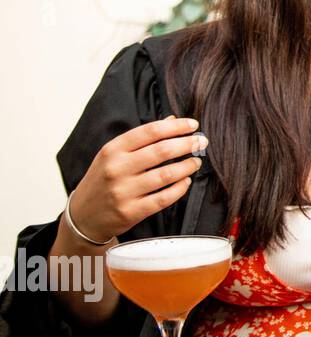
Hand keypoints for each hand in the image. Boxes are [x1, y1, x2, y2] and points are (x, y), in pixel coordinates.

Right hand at [67, 116, 207, 242]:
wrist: (83, 216)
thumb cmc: (103, 180)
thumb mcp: (113, 154)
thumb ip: (141, 138)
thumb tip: (172, 119)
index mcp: (112, 150)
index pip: (150, 131)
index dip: (176, 127)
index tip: (193, 125)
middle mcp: (116, 169)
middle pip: (161, 151)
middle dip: (187, 144)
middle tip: (202, 142)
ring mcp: (123, 191)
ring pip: (166, 175)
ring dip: (187, 166)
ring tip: (196, 161)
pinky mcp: (131, 211)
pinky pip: (164, 198)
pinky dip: (180, 188)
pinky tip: (186, 181)